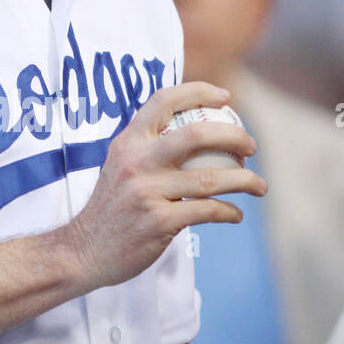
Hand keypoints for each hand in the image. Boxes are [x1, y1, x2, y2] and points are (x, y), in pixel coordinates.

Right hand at [67, 82, 266, 288]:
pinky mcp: (159, 222)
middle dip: (234, 136)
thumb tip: (192, 131)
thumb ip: (147, 147)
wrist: (83, 251)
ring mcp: (147, 193)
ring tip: (259, 185)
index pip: (163, 100)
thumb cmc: (110, 208)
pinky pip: (207, 211)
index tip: (225, 96)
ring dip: (245, 180)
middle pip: (196, 135)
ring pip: (211, 179)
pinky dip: (229, 212)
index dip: (199, 91)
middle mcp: (137, 163)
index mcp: (128, 142)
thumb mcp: (119, 166)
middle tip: (251, 146)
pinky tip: (236, 214)